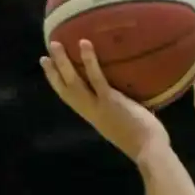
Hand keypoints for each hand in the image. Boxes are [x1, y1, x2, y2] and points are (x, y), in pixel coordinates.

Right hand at [40, 40, 168, 161]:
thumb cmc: (145, 141)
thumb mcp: (124, 124)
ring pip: (74, 82)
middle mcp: (92, 113)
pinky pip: (96, 78)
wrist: (149, 151)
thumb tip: (127, 97)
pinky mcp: (110, 101)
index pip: (72, 101)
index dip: (59, 86)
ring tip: (55, 43)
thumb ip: (119, 111)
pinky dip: (89, 60)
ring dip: (63, 62)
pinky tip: (84, 44)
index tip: (50, 71)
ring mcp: (99, 106)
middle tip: (44, 55)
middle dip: (53, 73)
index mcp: (95, 118)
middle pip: (66, 90)